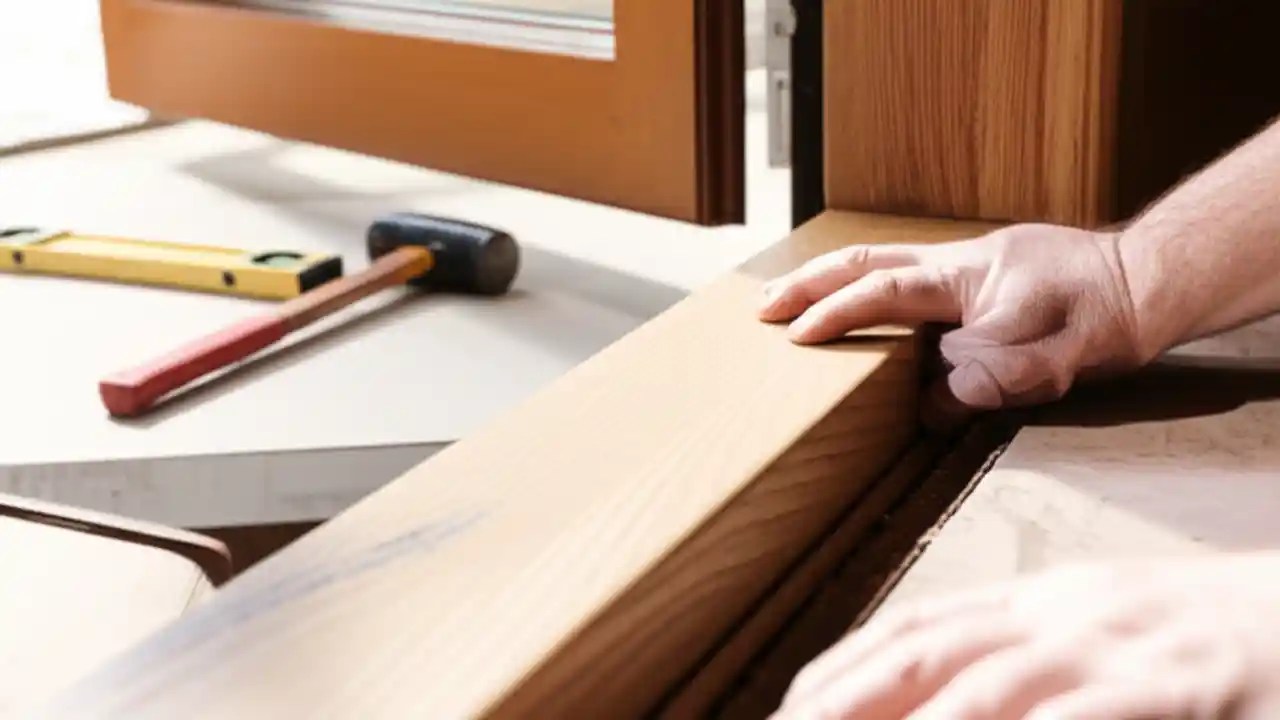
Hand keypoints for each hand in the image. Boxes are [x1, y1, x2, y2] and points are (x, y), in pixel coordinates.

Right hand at [758, 224, 1148, 427]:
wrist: (1144, 282)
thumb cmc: (1102, 320)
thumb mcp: (1055, 362)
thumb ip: (992, 380)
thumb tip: (930, 406)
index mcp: (965, 278)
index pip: (882, 290)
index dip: (833, 312)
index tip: (791, 337)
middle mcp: (955, 263)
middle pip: (864, 260)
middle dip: (808, 283)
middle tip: (761, 307)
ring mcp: (964, 264)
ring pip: (880, 259)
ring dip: (830, 279)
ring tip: (788, 300)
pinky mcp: (974, 273)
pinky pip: (904, 271)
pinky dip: (864, 282)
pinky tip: (855, 302)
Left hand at [772, 553, 1279, 718]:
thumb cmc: (1203, 638)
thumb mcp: (1102, 636)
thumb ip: (1023, 662)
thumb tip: (938, 702)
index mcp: (1044, 602)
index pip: (917, 624)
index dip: (844, 665)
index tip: (789, 705)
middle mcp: (1063, 615)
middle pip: (927, 647)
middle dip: (844, 695)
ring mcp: (1116, 650)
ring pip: (987, 686)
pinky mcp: (1174, 689)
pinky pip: (1079, 718)